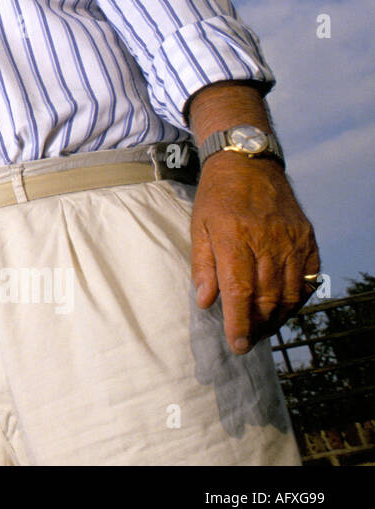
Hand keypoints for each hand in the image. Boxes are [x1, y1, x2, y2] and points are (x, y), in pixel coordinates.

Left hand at [190, 153, 318, 353]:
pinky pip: (308, 279)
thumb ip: (203, 266)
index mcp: (234, 237)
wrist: (248, 164)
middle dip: (257, 326)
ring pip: (290, 293)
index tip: (236, 344)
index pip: (240, 291)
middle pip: (267, 298)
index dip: (239, 322)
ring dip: (277, 318)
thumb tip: (206, 303)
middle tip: (246, 341)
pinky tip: (283, 308)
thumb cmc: (217, 197)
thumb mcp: (198, 227)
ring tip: (262, 329)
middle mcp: (268, 240)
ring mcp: (292, 240)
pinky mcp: (307, 239)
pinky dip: (297, 299)